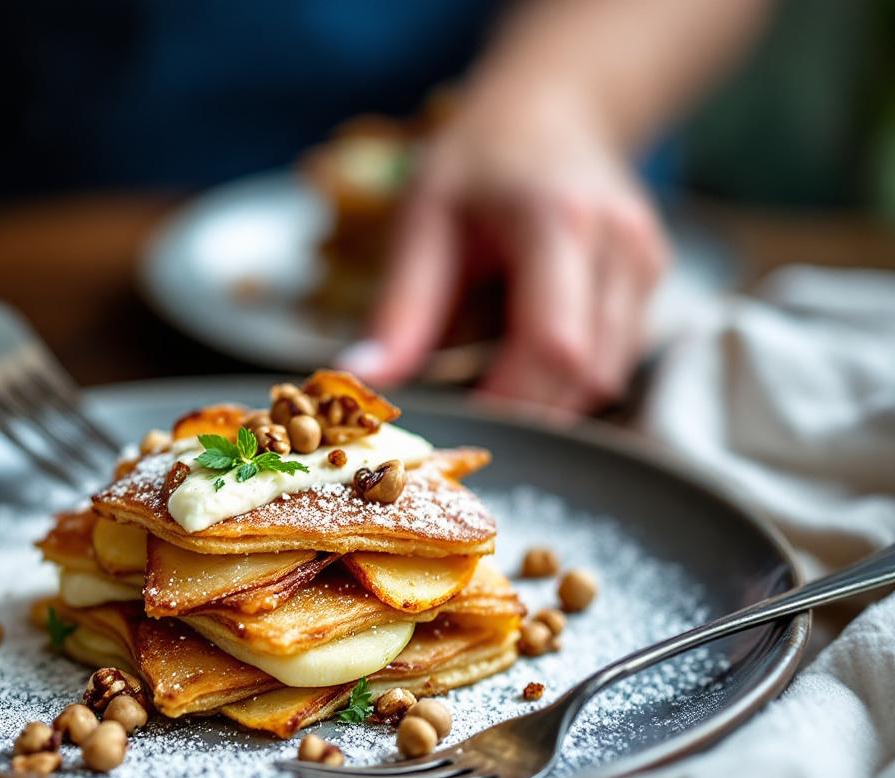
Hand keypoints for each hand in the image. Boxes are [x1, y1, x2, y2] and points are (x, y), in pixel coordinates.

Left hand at [338, 92, 669, 414]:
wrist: (554, 111)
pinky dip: (568, 379)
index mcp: (560, 222)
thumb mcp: (423, 217)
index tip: (462, 424)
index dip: (512, 401)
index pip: (553, 345)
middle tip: (468, 416)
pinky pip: (614, 361)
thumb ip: (401, 305)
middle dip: (526, 411)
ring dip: (549, 400)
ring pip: (606, 377)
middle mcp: (620, 245)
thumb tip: (367, 376)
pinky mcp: (652, 282)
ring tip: (493, 381)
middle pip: (586, 373)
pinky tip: (527, 358)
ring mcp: (646, 265)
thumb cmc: (481, 159)